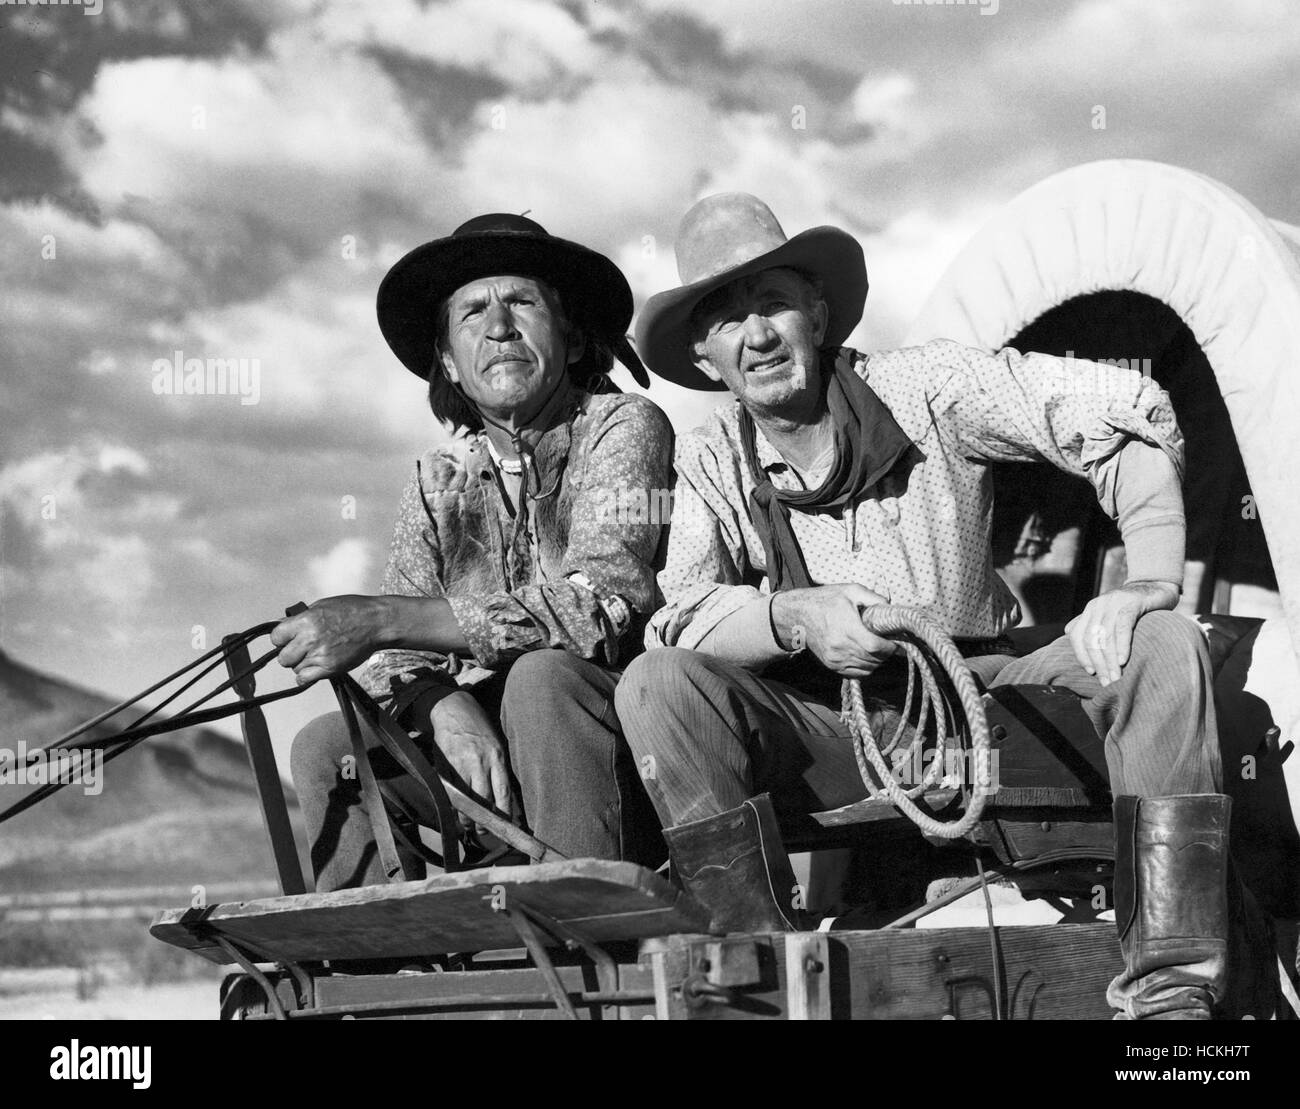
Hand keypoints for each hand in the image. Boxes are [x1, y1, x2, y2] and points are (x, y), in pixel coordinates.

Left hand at [270, 596, 393, 684]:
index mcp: (306, 621)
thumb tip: (284, 626)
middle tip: (302, 649)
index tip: (287, 639)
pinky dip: (307, 676)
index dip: (281, 638)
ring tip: (317, 654)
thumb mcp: (322, 606)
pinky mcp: (330, 668)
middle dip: (290, 653)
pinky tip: (315, 667)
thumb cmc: (353, 610)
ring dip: (302, 664)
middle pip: (283, 657)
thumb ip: (302, 618)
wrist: (376, 622)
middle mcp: (310, 639)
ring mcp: (320, 655)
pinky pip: (304, 679)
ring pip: (295, 668)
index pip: (276, 637)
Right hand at [429, 691, 513, 823]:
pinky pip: (449, 791)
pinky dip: (453, 804)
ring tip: (468, 824)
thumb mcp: (495, 744)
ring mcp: (460, 764)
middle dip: (483, 820)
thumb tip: (501, 797)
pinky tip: (455, 810)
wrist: (452, 709)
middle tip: (482, 831)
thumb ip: (498, 768)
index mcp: (497, 756)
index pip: (503, 792)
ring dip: (466, 816)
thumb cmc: (478, 728)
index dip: (504, 812)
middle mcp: (480, 761)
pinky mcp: (444, 765)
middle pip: (483, 799)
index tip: (505, 825)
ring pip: (465, 799)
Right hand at [770, 584, 896, 677]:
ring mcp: (835, 659)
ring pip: (868, 668)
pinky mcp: (832, 665)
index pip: (875, 646)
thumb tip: (891, 609)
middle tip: (889, 642)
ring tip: (877, 647)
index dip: (890, 647)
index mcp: (846, 628)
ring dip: (877, 660)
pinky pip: (857, 673)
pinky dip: (866, 667)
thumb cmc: (825, 600)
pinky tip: (866, 654)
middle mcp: (840, 647)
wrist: (798, 615)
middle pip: (874, 659)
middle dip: (886, 653)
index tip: (895, 640)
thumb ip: (873, 598)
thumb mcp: (851, 591)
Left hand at [1064, 581, 1178, 686]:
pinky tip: (1123, 661)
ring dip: (1109, 660)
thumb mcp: (1108, 614)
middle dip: (1098, 663)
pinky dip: (1122, 645)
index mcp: (1090, 610)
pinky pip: (1123, 627)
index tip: (1091, 673)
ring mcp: (1113, 603)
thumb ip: (1090, 623)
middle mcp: (1098, 605)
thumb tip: (1070, 635)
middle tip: (1107, 682)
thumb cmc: (1132, 607)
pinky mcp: (1131, 603)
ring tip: (1116, 678)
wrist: (1156, 586)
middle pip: (1091, 639)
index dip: (1081, 656)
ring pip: (1106, 636)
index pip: (1076, 636)